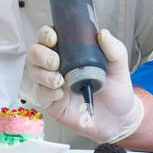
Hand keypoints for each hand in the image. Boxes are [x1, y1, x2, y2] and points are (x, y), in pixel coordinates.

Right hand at [26, 26, 143, 143]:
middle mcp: (57, 66)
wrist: (118, 118)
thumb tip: (102, 34)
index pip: (49, 37)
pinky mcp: (51, 102)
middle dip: (40, 55)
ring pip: (34, 73)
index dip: (46, 34)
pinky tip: (59, 94)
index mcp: (70, 52)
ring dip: (43, 75)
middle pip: (35, 53)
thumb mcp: (119, 66)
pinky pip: (40, 94)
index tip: (53, 38)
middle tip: (55, 62)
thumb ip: (113, 48)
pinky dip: (47, 92)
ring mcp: (52, 84)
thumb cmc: (116, 90)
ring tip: (59, 81)